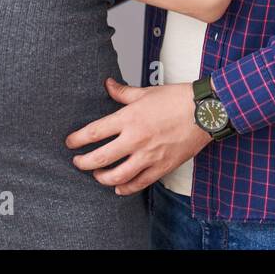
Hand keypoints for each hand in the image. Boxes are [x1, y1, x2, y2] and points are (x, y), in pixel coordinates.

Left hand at [65, 79, 213, 195]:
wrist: (204, 112)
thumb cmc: (177, 100)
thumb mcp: (145, 92)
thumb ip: (123, 92)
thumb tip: (108, 85)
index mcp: (129, 119)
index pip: (94, 132)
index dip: (77, 139)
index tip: (70, 143)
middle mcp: (136, 139)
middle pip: (100, 158)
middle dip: (83, 163)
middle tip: (77, 162)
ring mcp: (149, 156)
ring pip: (117, 176)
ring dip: (102, 178)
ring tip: (97, 175)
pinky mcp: (161, 167)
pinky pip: (139, 184)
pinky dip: (125, 188)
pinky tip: (119, 188)